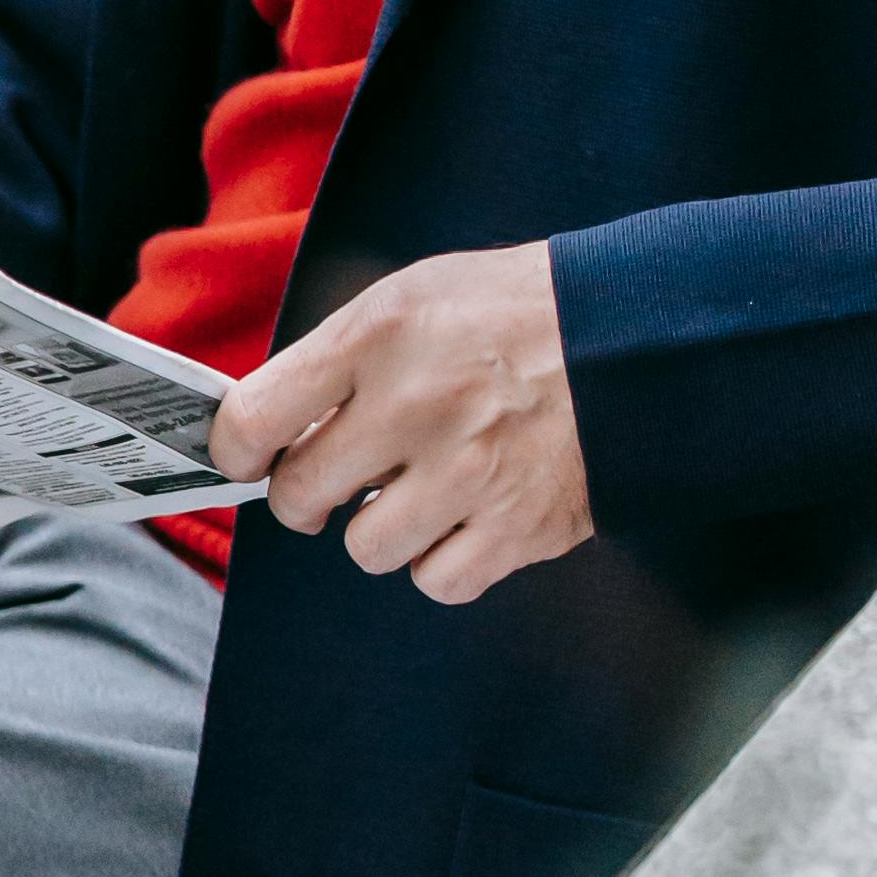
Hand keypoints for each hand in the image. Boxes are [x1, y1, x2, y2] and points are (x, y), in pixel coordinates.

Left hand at [211, 242, 592, 605]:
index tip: (248, 457)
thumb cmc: (516, 313)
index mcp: (380, 336)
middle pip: (301, 495)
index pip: (256, 416)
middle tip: (335, 479)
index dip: (236, 448)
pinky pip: (436, 581)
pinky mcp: (517, 527)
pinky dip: (442, 560)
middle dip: (307, 495)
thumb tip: (268, 427)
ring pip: (365, 548)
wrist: (641, 338)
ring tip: (419, 490)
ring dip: (382, 527)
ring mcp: (469, 473)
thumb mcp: (416, 296)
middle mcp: (417, 405)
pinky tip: (464, 518)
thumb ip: (339, 357)